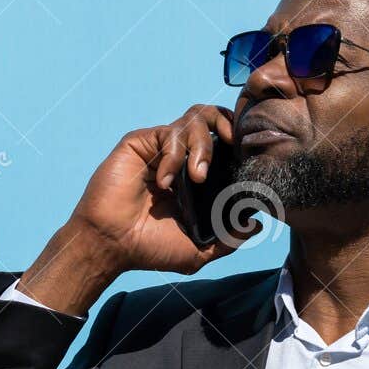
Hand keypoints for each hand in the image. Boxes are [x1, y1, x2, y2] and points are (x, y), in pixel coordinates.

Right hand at [19, 105, 243, 313]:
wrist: (112, 245)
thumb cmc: (149, 249)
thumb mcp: (198, 250)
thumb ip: (228, 239)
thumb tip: (255, 223)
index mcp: (196, 178)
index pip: (225, 144)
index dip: (239, 144)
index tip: (249, 160)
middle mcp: (181, 158)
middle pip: (213, 118)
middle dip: (227, 128)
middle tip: (232, 149)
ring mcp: (161, 148)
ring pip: (195, 118)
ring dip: (202, 144)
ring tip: (197, 175)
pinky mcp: (141, 143)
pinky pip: (168, 133)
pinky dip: (173, 156)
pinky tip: (164, 182)